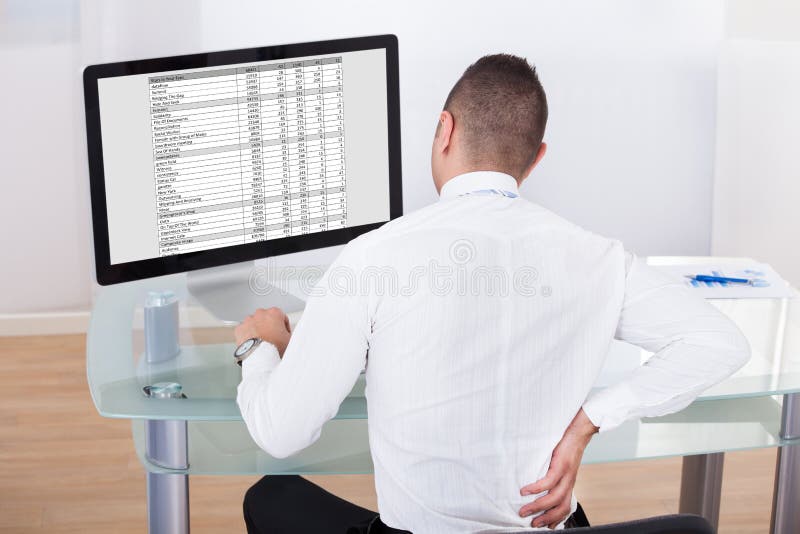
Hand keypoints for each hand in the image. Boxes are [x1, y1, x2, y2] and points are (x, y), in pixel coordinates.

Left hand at [235, 307, 291, 356]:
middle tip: (273, 339)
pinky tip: (253, 343)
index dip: (284, 327)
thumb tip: (290, 335)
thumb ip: (289, 333)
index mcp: (274, 312)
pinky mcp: (240, 329)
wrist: (259, 357)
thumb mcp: (290, 340)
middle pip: (267, 319)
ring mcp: (249, 320)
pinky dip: (248, 335)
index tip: (283, 334)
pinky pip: (245, 330)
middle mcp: (260, 313)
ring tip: (263, 342)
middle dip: (270, 327)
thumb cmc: (274, 348)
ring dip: (258, 330)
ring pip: (255, 323)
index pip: (282, 317)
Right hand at [518, 408, 597, 528]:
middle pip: (560, 508)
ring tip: (524, 511)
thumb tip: (542, 486)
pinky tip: (525, 491)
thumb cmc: (566, 448)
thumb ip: (555, 478)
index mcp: (568, 484)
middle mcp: (569, 483)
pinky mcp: (561, 465)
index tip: (545, 526)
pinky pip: (548, 481)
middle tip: (531, 524)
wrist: (578, 433)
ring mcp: (566, 475)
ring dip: (538, 507)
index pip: (565, 508)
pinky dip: (536, 488)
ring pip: (553, 498)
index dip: (556, 519)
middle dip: (545, 519)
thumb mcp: (562, 467)